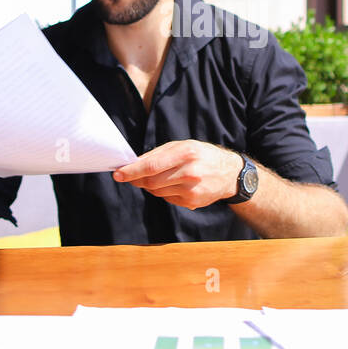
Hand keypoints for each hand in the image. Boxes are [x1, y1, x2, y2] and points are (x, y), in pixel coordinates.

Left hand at [111, 140, 242, 209]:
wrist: (229, 174)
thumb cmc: (202, 155)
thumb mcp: (182, 146)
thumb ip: (158, 154)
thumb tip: (134, 164)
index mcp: (186, 153)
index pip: (152, 166)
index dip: (132, 171)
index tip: (118, 174)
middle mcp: (190, 173)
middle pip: (151, 182)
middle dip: (136, 180)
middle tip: (130, 176)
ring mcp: (191, 190)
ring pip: (156, 192)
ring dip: (150, 186)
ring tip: (159, 177)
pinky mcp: (192, 202)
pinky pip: (167, 199)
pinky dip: (163, 192)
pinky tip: (173, 184)